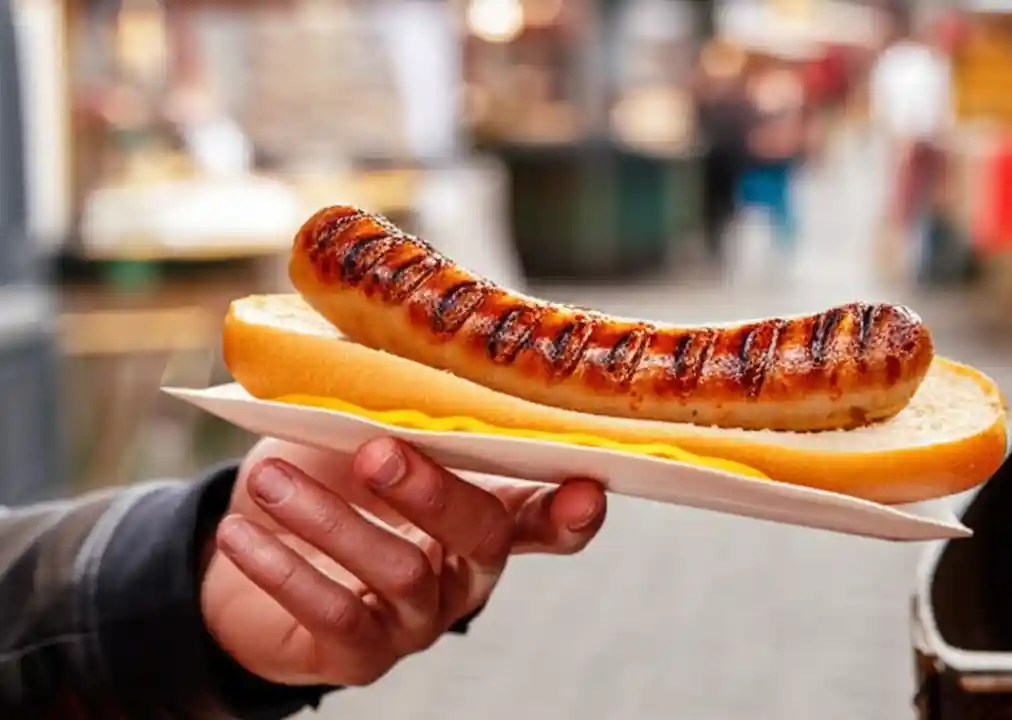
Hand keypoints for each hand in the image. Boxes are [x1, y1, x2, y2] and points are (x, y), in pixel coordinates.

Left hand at [199, 437, 606, 686]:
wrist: (242, 551)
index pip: (546, 515)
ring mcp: (420, 619)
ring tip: (270, 481)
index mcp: (484, 512)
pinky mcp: (363, 656)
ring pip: (400, 571)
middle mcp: (467, 571)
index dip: (572, 510)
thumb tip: (379, 355)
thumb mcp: (352, 432)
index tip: (585, 488)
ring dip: (332, 521)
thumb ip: (385, 408)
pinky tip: (243, 531)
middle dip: (431, 491)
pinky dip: (284, 568)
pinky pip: (334, 613)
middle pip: (482, 535)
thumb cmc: (318, 477)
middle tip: (374, 453)